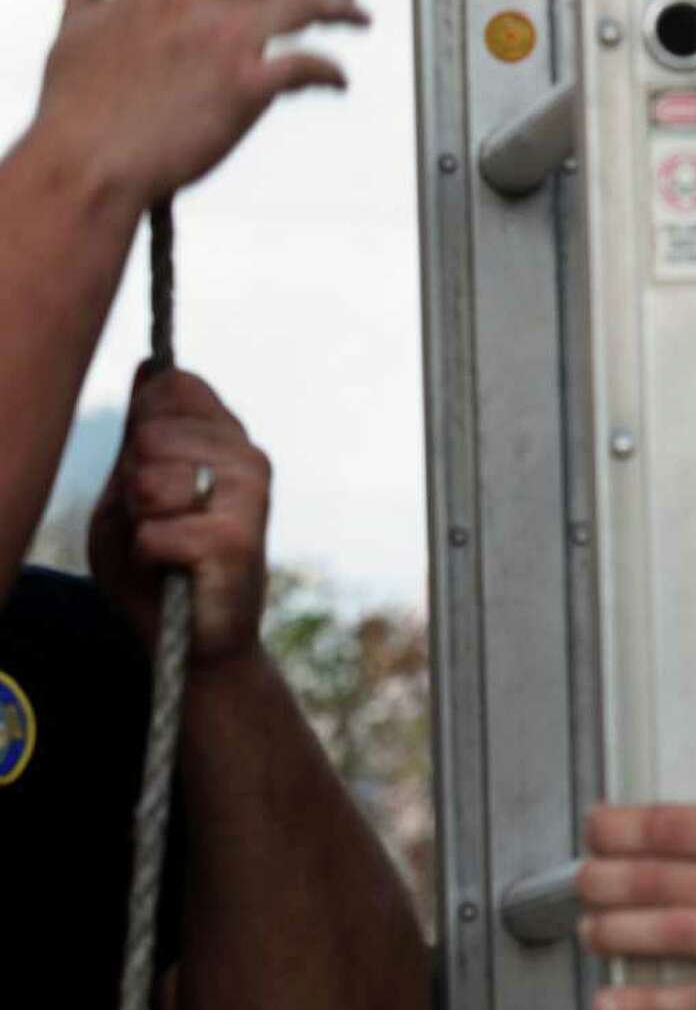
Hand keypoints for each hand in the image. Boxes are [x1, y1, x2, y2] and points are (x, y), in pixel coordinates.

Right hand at [36, 0, 361, 215]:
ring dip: (342, 6)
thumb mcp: (74, 35)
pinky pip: (309, 64)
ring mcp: (226, 40)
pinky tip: (337, 81)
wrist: (88, 162)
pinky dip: (332, 71)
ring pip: (308, 1)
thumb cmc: (76, 106)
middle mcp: (198, 1)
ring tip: (358, 17)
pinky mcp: (248, 86)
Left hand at [89, 367, 273, 666]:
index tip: (148, 468)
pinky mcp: (239, 541)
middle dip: (131, 482)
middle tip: (157, 521)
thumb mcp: (131, 488)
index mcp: (226, 439)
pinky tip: (174, 571)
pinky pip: (154, 530)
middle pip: (149, 432)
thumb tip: (149, 364)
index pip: (173, 385)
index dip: (141, 424)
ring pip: (151, 477)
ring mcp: (250, 497)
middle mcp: (249, 459)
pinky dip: (147, 557)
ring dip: (140, 519)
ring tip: (167, 545)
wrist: (190, 645)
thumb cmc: (156, 566)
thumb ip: (138, 432)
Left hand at [581, 625, 695, 1009]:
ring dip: (616, 933)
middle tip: (577, 878)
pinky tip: (609, 1005)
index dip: (622, 828)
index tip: (594, 826)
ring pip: (671, 938)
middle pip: (659, 883)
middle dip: (603, 881)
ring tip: (587, 927)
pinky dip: (653, 1007)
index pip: (676, 827)